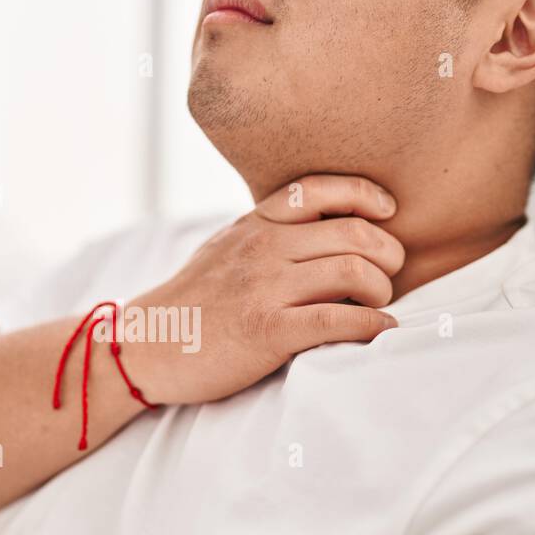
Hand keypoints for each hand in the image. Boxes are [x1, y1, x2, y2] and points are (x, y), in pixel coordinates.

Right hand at [125, 174, 403, 405]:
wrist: (146, 346)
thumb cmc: (193, 303)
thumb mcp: (226, 248)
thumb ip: (268, 233)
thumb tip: (322, 227)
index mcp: (256, 224)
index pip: (320, 188)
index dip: (366, 196)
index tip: (387, 214)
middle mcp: (263, 247)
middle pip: (354, 232)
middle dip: (388, 254)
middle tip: (388, 275)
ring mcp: (265, 288)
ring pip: (354, 271)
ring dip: (382, 291)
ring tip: (378, 305)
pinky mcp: (267, 331)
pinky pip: (337, 320)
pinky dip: (372, 325)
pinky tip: (379, 331)